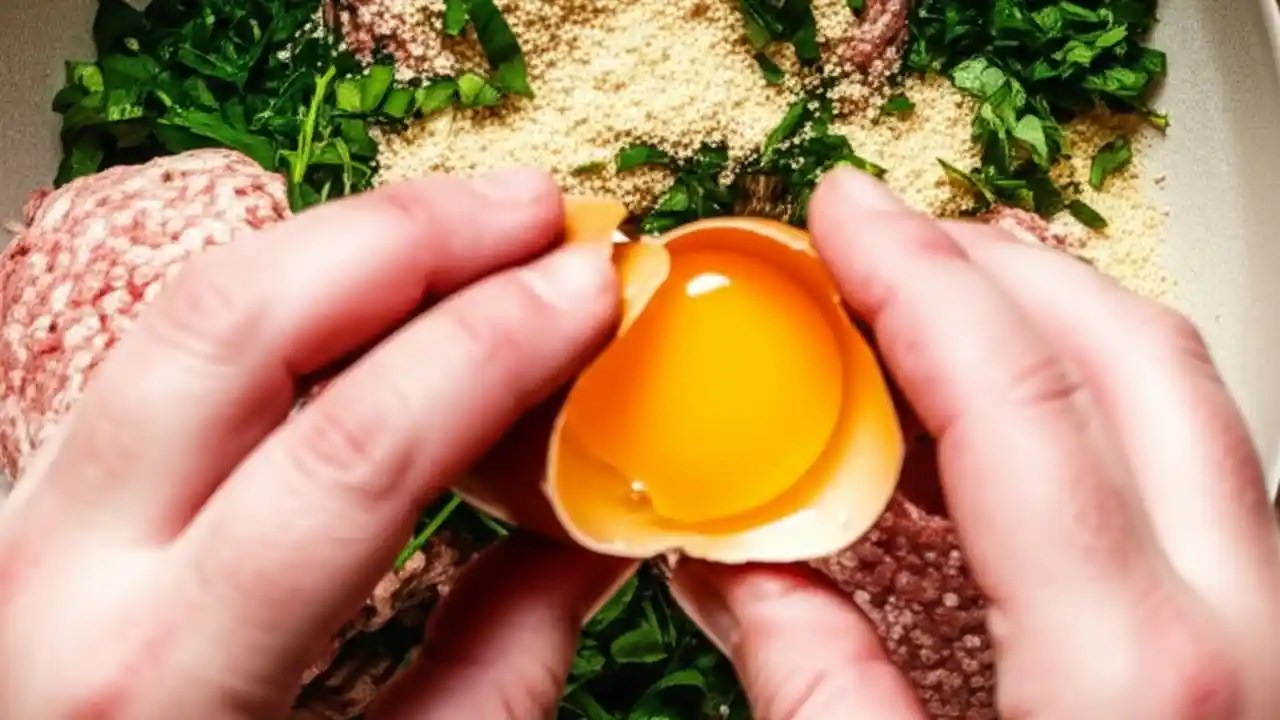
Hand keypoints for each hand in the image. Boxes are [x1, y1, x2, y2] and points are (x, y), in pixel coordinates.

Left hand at [0, 170, 638, 718]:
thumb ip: (493, 671)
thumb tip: (589, 532)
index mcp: (163, 675)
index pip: (352, 453)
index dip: (492, 347)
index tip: (592, 289)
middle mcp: (65, 572)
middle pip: (234, 327)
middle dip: (409, 239)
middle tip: (536, 213)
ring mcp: (32, 519)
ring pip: (184, 311)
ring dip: (347, 243)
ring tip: (474, 226)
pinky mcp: (47, 496)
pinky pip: (169, 351)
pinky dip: (290, 296)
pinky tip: (378, 292)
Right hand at [669, 169, 1279, 719]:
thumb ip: (817, 690)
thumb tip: (739, 570)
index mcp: (1130, 674)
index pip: (1022, 401)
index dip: (918, 281)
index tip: (842, 216)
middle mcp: (1235, 625)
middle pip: (1136, 353)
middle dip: (995, 264)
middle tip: (876, 246)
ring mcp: (1266, 627)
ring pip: (1178, 394)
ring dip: (1046, 320)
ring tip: (918, 315)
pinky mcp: (1254, 642)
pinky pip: (1186, 464)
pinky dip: (1084, 400)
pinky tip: (988, 432)